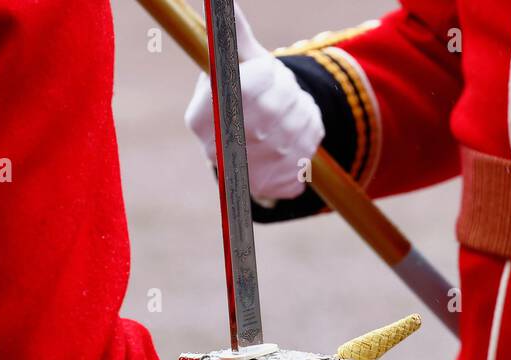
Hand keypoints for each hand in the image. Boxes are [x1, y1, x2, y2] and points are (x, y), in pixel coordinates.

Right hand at [183, 2, 323, 202]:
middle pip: (279, 108)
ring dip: (303, 115)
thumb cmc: (239, 96)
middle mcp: (220, 150)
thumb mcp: (233, 64)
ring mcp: (246, 174)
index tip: (266, 73)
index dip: (270, 73)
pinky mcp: (272, 190)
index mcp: (201, 117)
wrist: (245, 150)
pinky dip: (309, 142)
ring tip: (289, 114)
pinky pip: (309, 155)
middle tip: (281, 94)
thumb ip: (230, 33)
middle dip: (288, 93)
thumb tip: (221, 0)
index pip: (254, 83)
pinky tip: (293, 141)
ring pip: (300, 131)